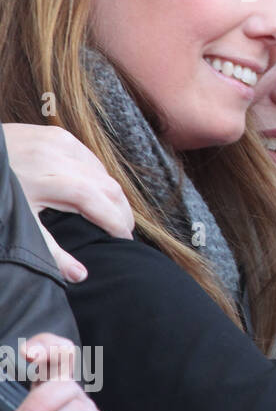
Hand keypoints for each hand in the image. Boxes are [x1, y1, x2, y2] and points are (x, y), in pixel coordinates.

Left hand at [3, 123, 133, 281]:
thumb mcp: (18, 224)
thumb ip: (51, 251)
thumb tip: (81, 276)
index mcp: (49, 181)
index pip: (100, 203)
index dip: (117, 224)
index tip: (124, 242)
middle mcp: (58, 157)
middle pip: (109, 187)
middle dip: (122, 211)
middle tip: (123, 231)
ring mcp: (59, 142)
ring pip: (103, 172)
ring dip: (113, 195)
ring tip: (112, 214)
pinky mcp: (58, 135)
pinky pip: (90, 158)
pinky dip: (98, 176)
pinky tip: (94, 191)